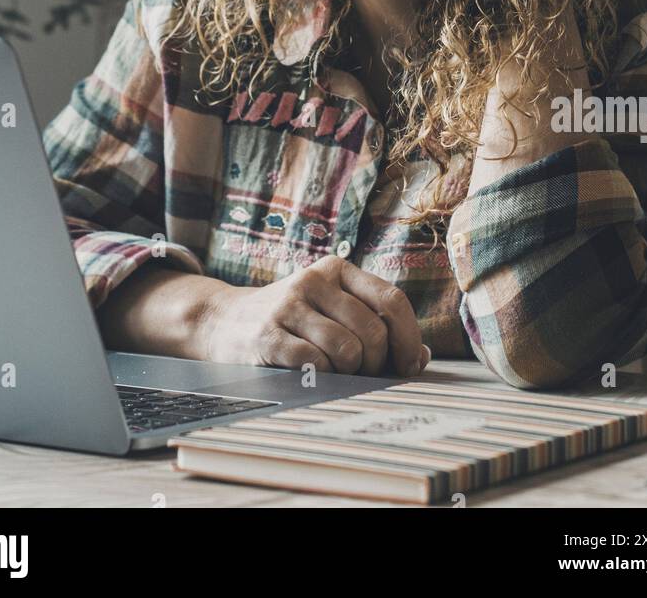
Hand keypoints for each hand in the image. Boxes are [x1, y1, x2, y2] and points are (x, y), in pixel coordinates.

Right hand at [200, 255, 430, 376]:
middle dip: (375, 364)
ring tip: (331, 370)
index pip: (392, 300)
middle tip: (361, 373)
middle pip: (373, 332)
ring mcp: (289, 304)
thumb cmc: (293, 322)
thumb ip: (376, 326)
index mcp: (338, 269)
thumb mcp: (332, 310)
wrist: (224, 322)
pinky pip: (315, 364)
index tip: (408, 366)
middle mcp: (315, 279)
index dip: (409, 338)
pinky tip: (308, 373)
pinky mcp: (268, 333)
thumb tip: (422, 357)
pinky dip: (321, 377)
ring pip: (347, 350)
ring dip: (347, 373)